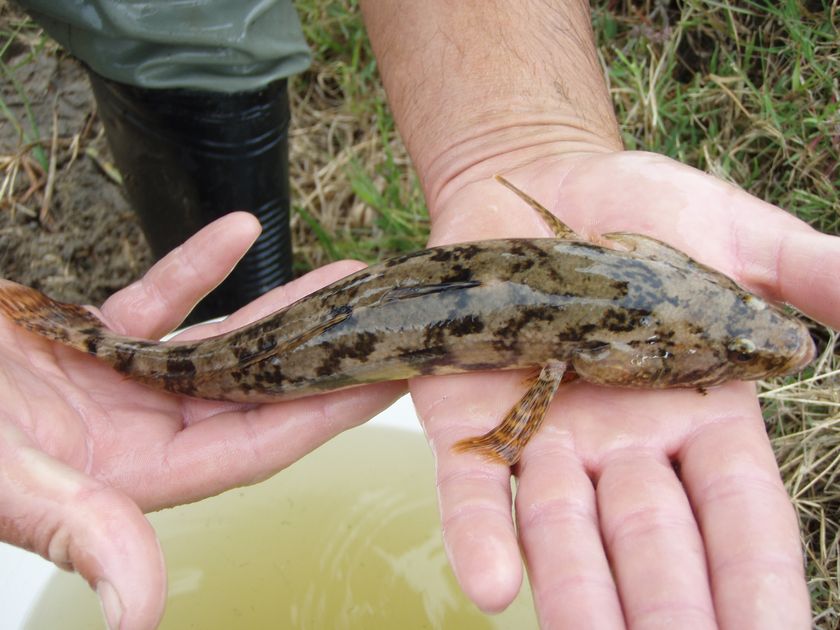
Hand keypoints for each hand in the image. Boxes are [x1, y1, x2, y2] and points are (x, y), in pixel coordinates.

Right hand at [0, 213, 403, 629]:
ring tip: (336, 277)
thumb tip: (140, 614)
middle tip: (379, 321)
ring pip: (212, 346)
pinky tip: (239, 232)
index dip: (323, 416)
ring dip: (274, 310)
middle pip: (248, 394)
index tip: (385, 379)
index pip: (252, 448)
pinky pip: (151, 304)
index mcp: (123, 479)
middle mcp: (128, 437)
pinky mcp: (77, 343)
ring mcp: (107, 389)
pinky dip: (191, 270)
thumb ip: (72, 527)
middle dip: (316, 356)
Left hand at [411, 151, 834, 628]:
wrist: (534, 181)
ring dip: (579, 596)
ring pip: (563, 531)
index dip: (760, 582)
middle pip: (652, 542)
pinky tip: (493, 586)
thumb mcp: (734, 237)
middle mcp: (620, 446)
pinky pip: (475, 483)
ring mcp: (543, 436)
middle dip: (668, 607)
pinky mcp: (469, 416)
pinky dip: (481, 532)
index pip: (738, 517)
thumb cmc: (641, 213)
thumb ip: (803, 272)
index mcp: (695, 417)